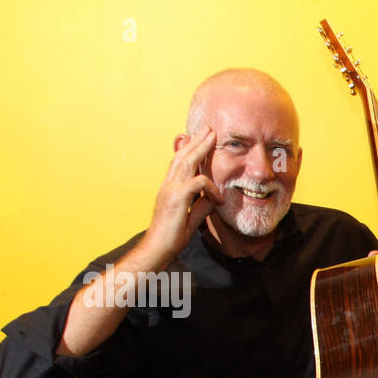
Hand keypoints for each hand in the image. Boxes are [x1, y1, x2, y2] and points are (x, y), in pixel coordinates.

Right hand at [135, 128, 222, 267]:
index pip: (180, 164)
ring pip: (187, 162)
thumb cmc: (172, 237)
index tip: (201, 141)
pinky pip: (198, 184)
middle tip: (208, 129)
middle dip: (196, 142)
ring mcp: (170, 190)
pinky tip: (219, 197)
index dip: (190, 151)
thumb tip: (212, 199)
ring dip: (200, 147)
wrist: (158, 248)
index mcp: (170, 188)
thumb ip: (200, 207)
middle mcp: (168, 185)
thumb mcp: (191, 219)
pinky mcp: (176, 198)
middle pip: (183, 156)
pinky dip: (210, 187)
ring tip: (212, 136)